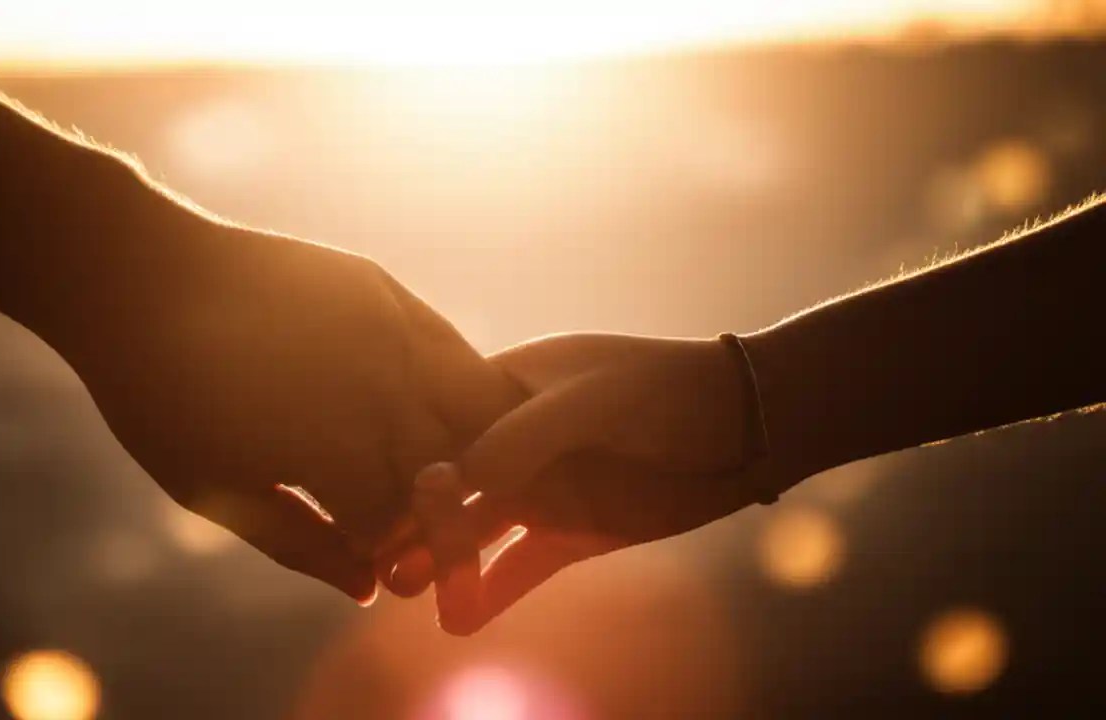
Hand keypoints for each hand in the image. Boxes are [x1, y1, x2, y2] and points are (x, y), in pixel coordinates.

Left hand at [49, 217, 524, 601]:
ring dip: (458, 445)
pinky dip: (455, 388)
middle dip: (424, 504)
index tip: (358, 548)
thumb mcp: (218, 491)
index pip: (393, 523)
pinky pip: (455, 350)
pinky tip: (418, 403)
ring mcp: (391, 332)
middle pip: (445, 472)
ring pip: (476, 409)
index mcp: (331, 447)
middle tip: (390, 508)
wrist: (142, 276)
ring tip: (420, 459)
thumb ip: (300, 544)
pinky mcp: (388, 293)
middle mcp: (378, 388)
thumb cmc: (164, 398)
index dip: (377, 549)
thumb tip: (370, 585)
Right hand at [382, 333, 766, 632]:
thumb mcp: (595, 399)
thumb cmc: (668, 393)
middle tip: (377, 556)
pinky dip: (489, 593)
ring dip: (439, 559)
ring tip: (401, 589)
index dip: (401, 457)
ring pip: (474, 531)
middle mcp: (511, 438)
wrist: (745, 431)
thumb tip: (459, 476)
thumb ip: (527, 432)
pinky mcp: (571, 533)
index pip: (438, 423)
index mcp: (504, 386)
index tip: (374, 493)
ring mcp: (541, 488)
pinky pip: (519, 568)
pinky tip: (459, 620)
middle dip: (409, 518)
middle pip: (446, 484)